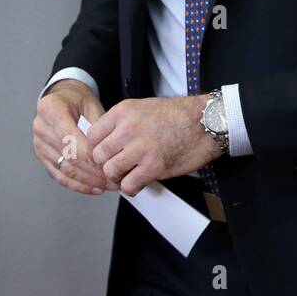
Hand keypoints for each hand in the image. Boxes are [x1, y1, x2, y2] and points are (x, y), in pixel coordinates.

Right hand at [32, 80, 109, 194]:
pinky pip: (59, 175)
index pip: (70, 138)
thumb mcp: (90, 102)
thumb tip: (108, 148)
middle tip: (113, 179)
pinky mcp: (41, 155)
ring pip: (64, 169)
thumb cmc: (76, 98)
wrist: (60, 97)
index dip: (89, 155)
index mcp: (51, 110)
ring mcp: (39, 143)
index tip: (108, 164)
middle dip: (93, 172)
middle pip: (68, 156)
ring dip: (88, 181)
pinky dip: (77, 184)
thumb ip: (98, 124)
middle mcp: (41, 127)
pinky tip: (94, 188)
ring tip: (108, 185)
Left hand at [87, 95, 221, 195]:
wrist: (204, 122)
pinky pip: (128, 185)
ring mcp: (140, 148)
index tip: (105, 153)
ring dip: (118, 177)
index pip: (92, 135)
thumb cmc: (178, 115)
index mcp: (123, 112)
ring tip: (128, 174)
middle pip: (98, 155)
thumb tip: (107, 140)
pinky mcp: (154, 166)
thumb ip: (122, 122)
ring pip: (110, 172)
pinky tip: (138, 182)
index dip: (97, 148)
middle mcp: (128, 129)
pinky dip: (131, 188)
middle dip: (106, 164)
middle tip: (116, 166)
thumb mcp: (142, 107)